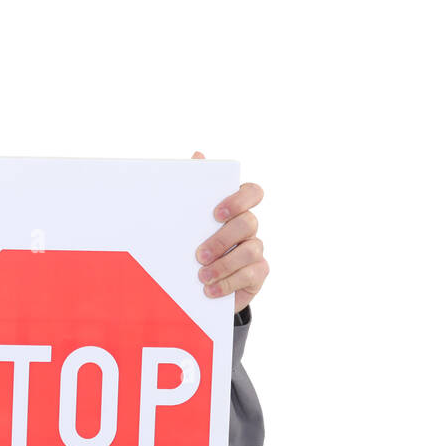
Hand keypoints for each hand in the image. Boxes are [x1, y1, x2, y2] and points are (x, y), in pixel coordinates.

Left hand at [191, 151, 268, 314]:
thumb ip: (193, 191)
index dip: (239, 199)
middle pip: (249, 222)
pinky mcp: (258, 273)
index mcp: (234, 209)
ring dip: (224, 265)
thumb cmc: (192, 245)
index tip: (216, 213)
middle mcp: (249, 226)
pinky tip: (210, 290)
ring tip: (201, 277)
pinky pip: (252, 274)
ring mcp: (256, 249)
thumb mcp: (188, 222)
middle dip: (223, 239)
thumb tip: (198, 155)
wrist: (195, 286)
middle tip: (198, 255)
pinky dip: (228, 283)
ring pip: (251, 249)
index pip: (252, 192)